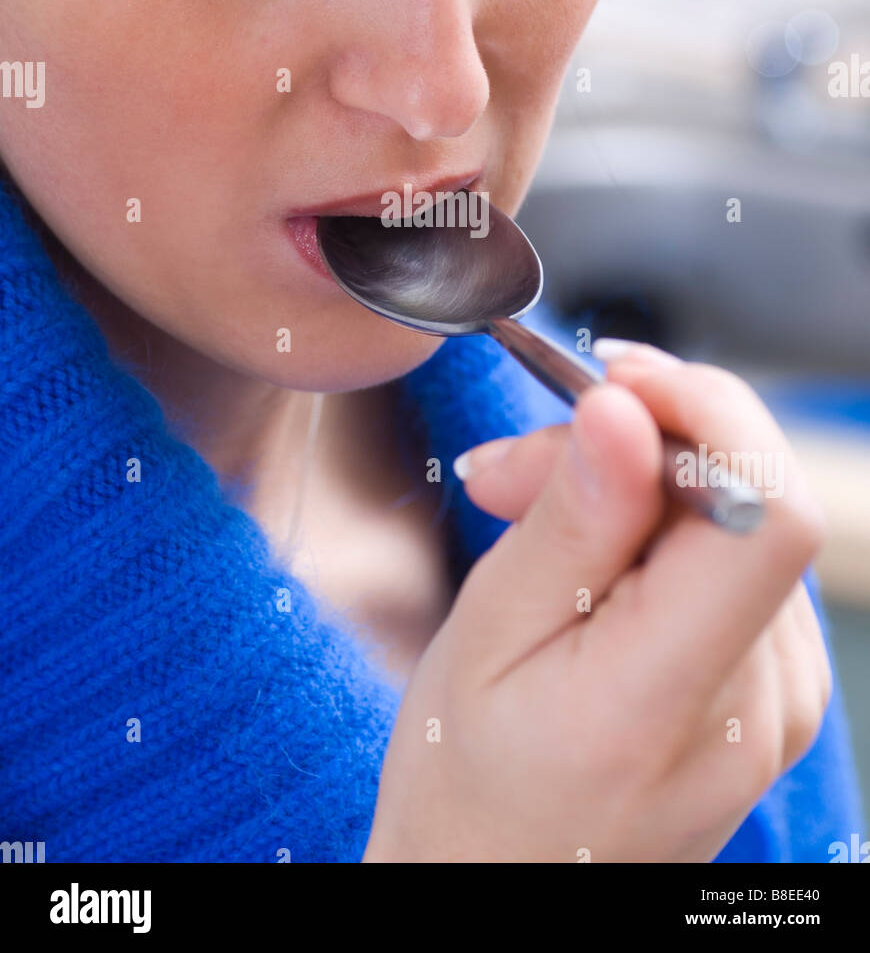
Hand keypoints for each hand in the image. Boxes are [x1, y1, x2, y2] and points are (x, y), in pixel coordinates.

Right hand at [363, 344, 830, 862]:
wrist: (494, 891)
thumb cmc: (466, 783)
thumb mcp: (485, 640)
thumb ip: (569, 523)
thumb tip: (627, 410)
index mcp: (670, 700)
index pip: (768, 513)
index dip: (707, 413)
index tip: (610, 380)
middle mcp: (757, 704)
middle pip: (740, 497)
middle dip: (631, 442)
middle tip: (508, 467)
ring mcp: (777, 703)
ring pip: (733, 518)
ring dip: (634, 485)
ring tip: (526, 514)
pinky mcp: (771, 691)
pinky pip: (731, 563)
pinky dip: (657, 532)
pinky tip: (584, 557)